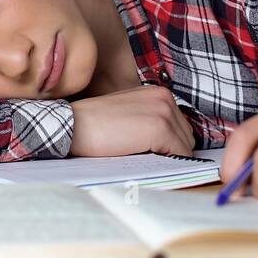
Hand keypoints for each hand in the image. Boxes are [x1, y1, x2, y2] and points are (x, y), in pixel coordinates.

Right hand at [70, 85, 194, 157]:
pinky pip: (179, 155)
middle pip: (186, 137)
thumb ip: (150, 122)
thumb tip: (171, 147)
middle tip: (142, 156)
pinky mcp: (159, 128)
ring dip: (166, 157)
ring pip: (185, 147)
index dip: (167, 144)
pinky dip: (166, 164)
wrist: (72, 126)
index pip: (180, 127)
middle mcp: (165, 97)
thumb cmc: (94, 126)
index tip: (149, 152)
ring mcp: (164, 112)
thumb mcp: (129, 115)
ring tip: (139, 156)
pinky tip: (142, 160)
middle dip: (170, 150)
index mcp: (157, 93)